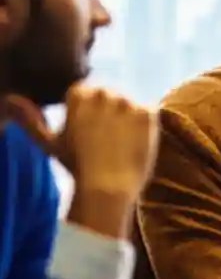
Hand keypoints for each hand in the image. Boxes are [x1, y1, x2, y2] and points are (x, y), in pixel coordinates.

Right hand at [5, 85, 157, 238]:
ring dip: (126, 119)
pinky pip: (148, 113)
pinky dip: (144, 126)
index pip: (87, 93)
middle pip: (110, 96)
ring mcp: (128, 101)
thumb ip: (30, 120)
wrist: (108, 186)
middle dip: (108, 114)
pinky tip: (133, 142)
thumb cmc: (76, 165)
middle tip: (105, 140)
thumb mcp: (49, 142)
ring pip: (129, 105)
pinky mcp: (148, 112)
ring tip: (119, 143)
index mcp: (79, 94)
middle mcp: (104, 92)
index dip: (88, 115)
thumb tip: (10, 99)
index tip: (88, 133)